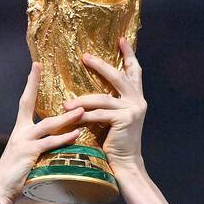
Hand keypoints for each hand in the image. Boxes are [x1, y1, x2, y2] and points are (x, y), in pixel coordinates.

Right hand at [0, 63, 84, 203]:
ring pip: (47, 125)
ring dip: (66, 118)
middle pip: (29, 103)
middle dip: (35, 84)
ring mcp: (23, 142)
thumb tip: (58, 137)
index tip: (36, 66)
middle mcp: (20, 132)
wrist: (1, 190)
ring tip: (82, 111)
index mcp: (20, 130)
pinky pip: (49, 144)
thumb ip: (41, 143)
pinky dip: (63, 139)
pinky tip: (75, 134)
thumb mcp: (28, 154)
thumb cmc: (17, 175)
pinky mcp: (29, 154)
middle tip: (42, 67)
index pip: (26, 101)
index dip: (31, 84)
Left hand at [64, 37, 145, 177]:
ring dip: (81, 100)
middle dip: (100, 66)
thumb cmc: (115, 143)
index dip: (128, 55)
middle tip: (85, 56)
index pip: (134, 71)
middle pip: (117, 77)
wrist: (125, 164)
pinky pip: (99, 114)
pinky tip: (71, 116)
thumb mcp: (113, 118)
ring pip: (102, 98)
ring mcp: (133, 110)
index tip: (121, 39)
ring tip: (65, 104)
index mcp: (136, 98)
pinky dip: (84, 116)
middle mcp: (138, 101)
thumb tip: (88, 90)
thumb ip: (108, 103)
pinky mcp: (125, 120)